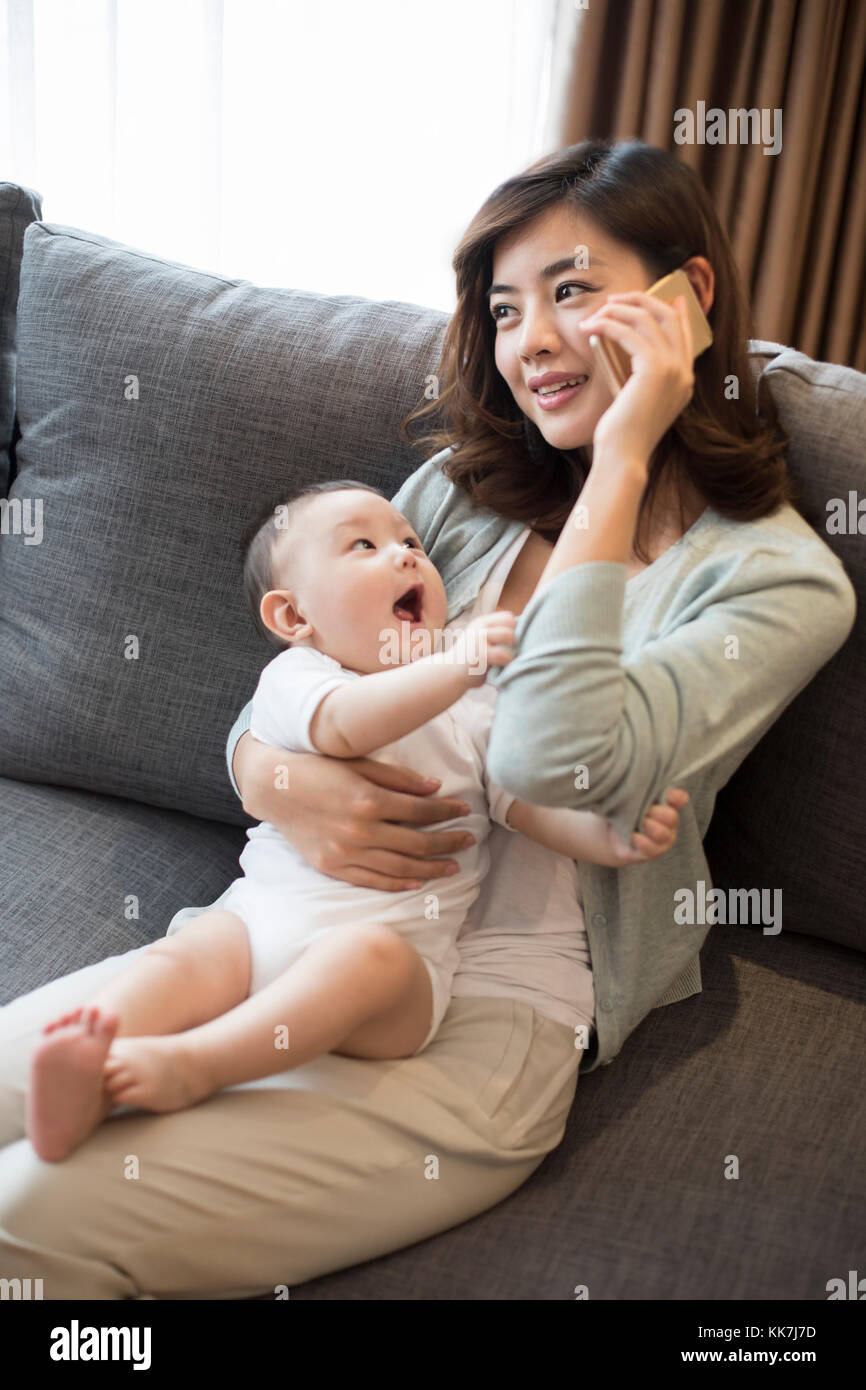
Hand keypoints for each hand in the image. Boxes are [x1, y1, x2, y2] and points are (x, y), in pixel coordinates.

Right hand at [233, 731, 477, 889]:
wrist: (273, 788)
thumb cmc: (318, 768)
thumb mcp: (359, 763)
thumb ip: (398, 778)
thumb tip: (436, 788)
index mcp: (368, 800)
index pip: (421, 811)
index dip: (447, 811)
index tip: (465, 809)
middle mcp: (359, 832)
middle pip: (417, 843)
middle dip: (448, 841)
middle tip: (470, 840)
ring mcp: (345, 854)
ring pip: (400, 867)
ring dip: (431, 868)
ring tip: (454, 866)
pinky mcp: (332, 867)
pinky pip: (372, 881)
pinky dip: (398, 883)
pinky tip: (419, 882)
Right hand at [443, 609, 515, 686]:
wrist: (449, 675)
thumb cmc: (471, 660)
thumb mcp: (480, 640)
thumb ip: (496, 634)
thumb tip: (526, 632)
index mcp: (481, 622)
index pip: (508, 617)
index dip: (514, 630)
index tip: (510, 644)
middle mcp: (479, 627)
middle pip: (511, 625)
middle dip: (515, 640)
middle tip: (509, 654)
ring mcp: (479, 640)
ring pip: (509, 636)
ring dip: (513, 649)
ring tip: (507, 660)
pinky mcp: (480, 654)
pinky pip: (504, 654)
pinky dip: (508, 662)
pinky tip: (502, 668)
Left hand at [579, 291, 694, 461]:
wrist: (624, 457)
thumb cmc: (623, 434)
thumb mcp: (635, 398)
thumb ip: (636, 373)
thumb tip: (614, 340)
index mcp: (684, 380)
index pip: (684, 333)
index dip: (673, 310)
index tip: (660, 295)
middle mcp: (684, 372)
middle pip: (668, 317)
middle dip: (641, 301)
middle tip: (614, 300)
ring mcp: (674, 369)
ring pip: (648, 319)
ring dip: (619, 310)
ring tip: (596, 314)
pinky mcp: (655, 370)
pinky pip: (630, 332)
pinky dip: (609, 324)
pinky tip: (590, 327)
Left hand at [601, 786, 689, 865]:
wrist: (610, 833)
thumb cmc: (622, 808)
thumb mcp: (629, 795)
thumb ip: (638, 786)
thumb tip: (639, 772)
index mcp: (666, 803)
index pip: (679, 798)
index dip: (675, 796)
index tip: (667, 795)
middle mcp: (668, 822)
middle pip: (671, 817)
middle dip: (658, 812)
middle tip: (644, 810)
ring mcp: (661, 839)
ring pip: (663, 834)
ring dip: (650, 826)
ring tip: (639, 822)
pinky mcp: (650, 853)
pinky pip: (651, 849)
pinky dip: (642, 842)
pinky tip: (633, 836)